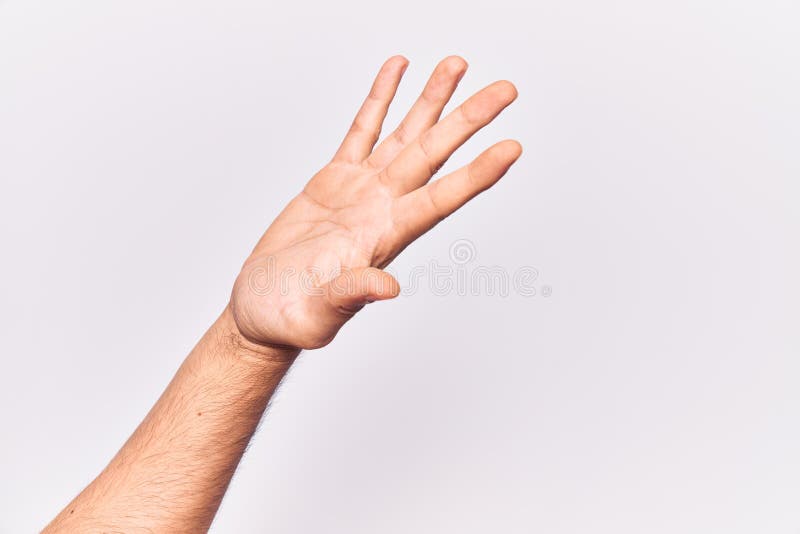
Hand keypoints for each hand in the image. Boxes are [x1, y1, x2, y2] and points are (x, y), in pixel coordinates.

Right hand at [229, 55, 520, 349]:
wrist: (263, 306)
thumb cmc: (289, 318)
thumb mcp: (318, 315)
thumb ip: (352, 295)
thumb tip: (388, 288)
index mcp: (385, 238)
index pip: (440, 199)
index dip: (476, 174)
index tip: (511, 147)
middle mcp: (382, 208)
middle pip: (433, 155)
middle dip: (468, 120)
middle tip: (505, 90)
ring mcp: (361, 190)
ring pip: (405, 135)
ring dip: (431, 100)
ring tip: (455, 65)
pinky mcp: (333, 179)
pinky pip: (363, 130)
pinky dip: (380, 99)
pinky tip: (396, 71)